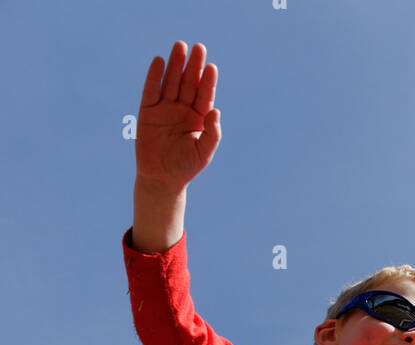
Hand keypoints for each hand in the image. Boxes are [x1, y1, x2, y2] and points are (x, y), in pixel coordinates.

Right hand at [136, 41, 220, 192]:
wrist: (161, 179)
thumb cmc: (185, 167)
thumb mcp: (203, 152)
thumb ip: (212, 133)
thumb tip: (216, 111)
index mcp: (198, 118)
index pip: (204, 95)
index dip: (207, 81)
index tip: (211, 67)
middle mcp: (182, 109)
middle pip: (189, 83)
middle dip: (193, 66)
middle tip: (198, 48)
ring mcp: (165, 108)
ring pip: (171, 82)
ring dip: (176, 64)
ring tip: (180, 46)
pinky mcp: (148, 111)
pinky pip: (151, 90)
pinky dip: (155, 76)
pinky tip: (159, 61)